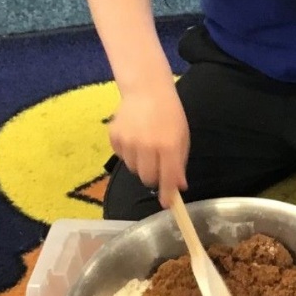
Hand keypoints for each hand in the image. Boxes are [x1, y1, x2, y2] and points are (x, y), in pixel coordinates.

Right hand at [108, 80, 189, 206]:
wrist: (146, 90)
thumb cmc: (169, 114)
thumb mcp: (182, 137)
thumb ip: (179, 163)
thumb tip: (179, 187)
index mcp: (168, 145)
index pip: (167, 178)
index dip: (167, 194)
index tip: (168, 204)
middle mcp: (146, 146)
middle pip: (146, 179)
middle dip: (154, 178)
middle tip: (158, 167)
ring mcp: (128, 141)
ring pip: (132, 169)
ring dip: (141, 164)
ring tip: (146, 147)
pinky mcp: (114, 137)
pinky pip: (121, 157)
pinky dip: (129, 153)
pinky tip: (135, 139)